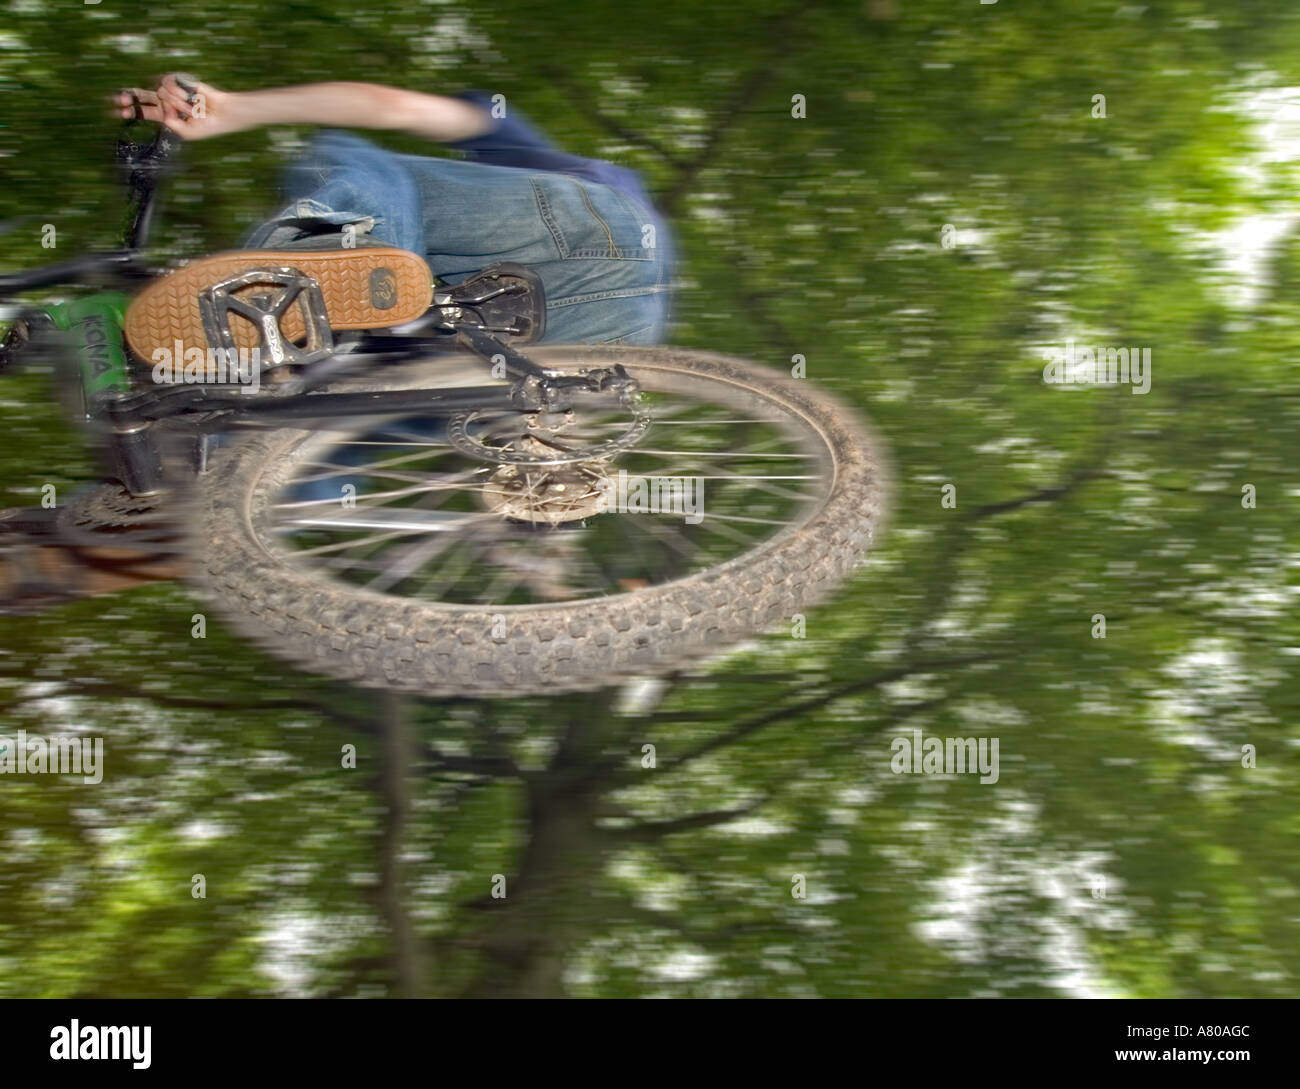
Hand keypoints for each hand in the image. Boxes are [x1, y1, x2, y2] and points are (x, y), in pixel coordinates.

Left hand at [112, 74, 245, 138]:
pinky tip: (189, 98)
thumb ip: (170, 124)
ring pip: (159, 93)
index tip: (117, 112)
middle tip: (119, 99)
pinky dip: (179, 93)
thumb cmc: (207, 126)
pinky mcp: (179, 80)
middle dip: (130, 97)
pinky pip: (168, 84)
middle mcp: (165, 101)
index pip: (143, 111)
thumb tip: (163, 107)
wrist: (222, 114)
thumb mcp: (186, 133)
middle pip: (142, 95)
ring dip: (176, 103)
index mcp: (165, 115)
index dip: (130, 111)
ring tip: (191, 110)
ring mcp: (171, 90)